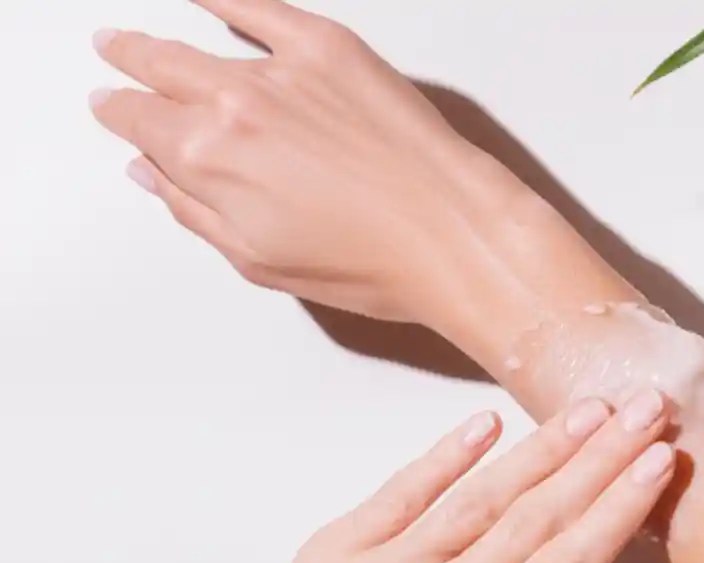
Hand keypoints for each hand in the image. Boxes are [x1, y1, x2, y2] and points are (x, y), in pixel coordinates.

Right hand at [90, 0, 532, 324]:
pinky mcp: (332, 49)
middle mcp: (235, 107)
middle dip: (131, 63)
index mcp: (208, 162)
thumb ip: (195, 211)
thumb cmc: (375, 262)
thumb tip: (156, 176)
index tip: (113, 109)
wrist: (454, 235)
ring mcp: (284, 72)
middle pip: (161, 72)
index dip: (120, 115)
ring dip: (163, 41)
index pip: (139, 124)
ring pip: (201, 44)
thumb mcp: (260, 259)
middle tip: (114, 54)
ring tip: (145, 40)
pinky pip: (263, 9)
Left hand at [200, 390, 675, 562]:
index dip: (618, 511)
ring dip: (543, 448)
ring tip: (592, 410)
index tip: (658, 466)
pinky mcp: (326, 554)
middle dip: (600, 459)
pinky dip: (445, 454)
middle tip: (646, 410)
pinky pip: (397, 491)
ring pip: (478, 497)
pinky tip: (488, 423)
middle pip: (534, 520)